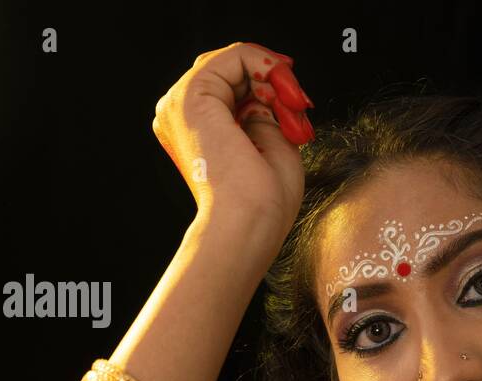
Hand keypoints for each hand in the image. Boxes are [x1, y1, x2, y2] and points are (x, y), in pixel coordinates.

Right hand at [151, 41, 311, 247]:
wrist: (248, 224)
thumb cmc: (263, 202)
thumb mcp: (272, 144)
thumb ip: (265, 112)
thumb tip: (269, 86)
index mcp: (197, 129)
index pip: (233, 87)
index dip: (271, 86)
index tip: (300, 106)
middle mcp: (181, 114)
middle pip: (232, 71)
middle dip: (274, 80)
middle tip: (299, 106)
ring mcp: (181, 104)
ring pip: (234, 60)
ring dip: (274, 77)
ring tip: (292, 108)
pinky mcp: (191, 96)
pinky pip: (235, 55)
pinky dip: (267, 67)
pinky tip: (283, 96)